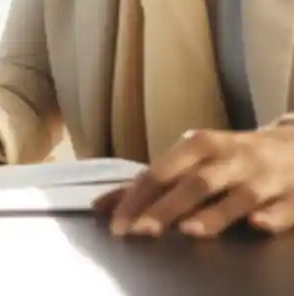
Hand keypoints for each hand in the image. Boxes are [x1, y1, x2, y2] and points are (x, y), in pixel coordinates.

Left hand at [94, 126, 293, 237]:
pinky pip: (285, 207)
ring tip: (190, 230)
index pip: (161, 171)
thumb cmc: (229, 157)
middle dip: (167, 206)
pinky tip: (258, 224)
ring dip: (216, 213)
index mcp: (200, 145)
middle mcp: (232, 158)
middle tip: (141, 230)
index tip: (117, 224)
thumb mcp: (191, 159)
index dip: (137, 198)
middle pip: (196, 183)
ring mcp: (266, 176)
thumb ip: (150, 183)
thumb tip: (101, 206)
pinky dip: (272, 216)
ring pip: (240, 195)